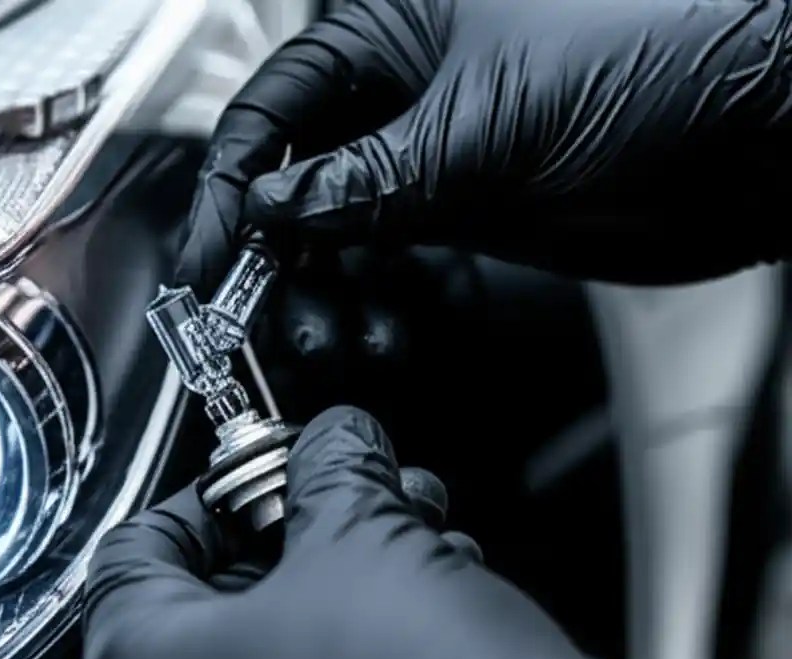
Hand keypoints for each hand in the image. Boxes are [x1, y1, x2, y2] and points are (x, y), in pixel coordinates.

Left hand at [82, 406, 675, 658]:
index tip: (257, 468)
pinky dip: (365, 622)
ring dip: (348, 560)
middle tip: (347, 482)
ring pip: (279, 630)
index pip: (134, 550)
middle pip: (216, 587)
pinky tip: (430, 578)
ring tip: (410, 516)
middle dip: (299, 519)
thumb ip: (330, 464)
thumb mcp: (361, 534)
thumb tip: (334, 439)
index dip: (204, 492)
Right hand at [178, 0, 791, 290]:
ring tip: (330, 338)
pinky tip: (379, 334)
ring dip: (320, 295)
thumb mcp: (483, 121)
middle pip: (293, 181)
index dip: (230, 184)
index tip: (209, 256)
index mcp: (388, 32)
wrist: (762, 131)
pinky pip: (391, 267)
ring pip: (335, 235)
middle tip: (264, 314)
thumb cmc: (655, 56)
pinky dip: (375, 307)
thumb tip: (273, 210)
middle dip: (271, 257)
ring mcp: (431, 157)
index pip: (273, 109)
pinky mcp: (464, 214)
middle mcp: (399, 93)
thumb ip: (368, 177)